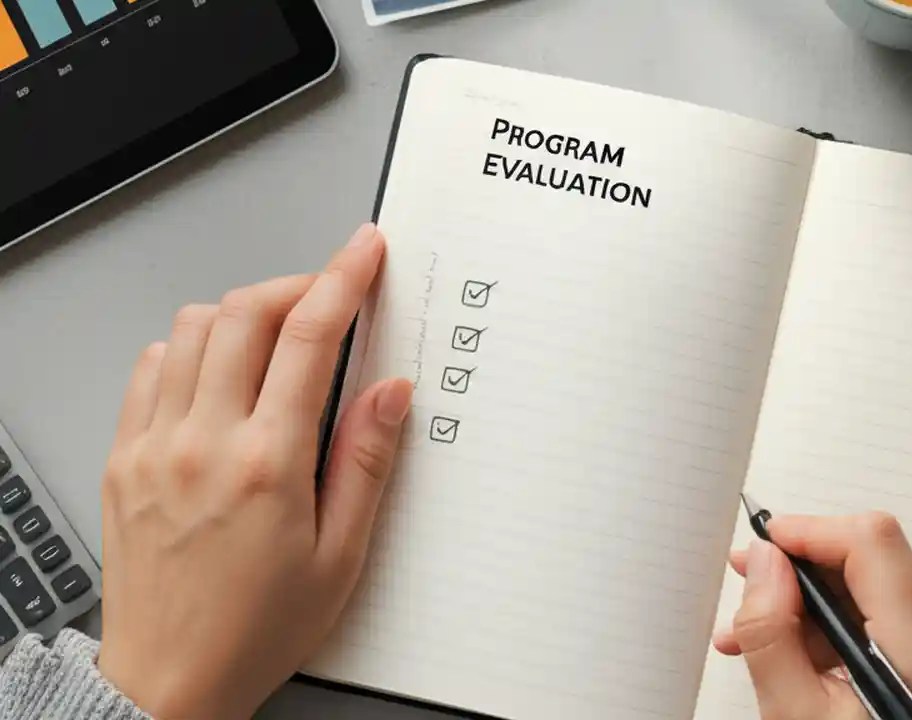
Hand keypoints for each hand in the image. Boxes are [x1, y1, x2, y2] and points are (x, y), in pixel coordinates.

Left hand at [96, 224, 413, 719]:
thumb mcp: (341, 556)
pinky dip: (189, 347)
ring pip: (192, 327)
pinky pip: (150, 367)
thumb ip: (366, 462)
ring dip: (242, 311)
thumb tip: (389, 391)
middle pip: (245, 312)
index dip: (343, 278)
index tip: (362, 251)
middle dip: (295, 283)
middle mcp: (203, 441)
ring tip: (276, 334)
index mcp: (268, 463)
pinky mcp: (124, 457)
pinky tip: (216, 371)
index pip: (309, 337)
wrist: (169, 680)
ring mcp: (154, 445)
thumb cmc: (255, 629)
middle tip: (327, 291)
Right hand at [713, 513, 911, 719]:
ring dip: (821, 599)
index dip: (808, 531)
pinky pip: (899, 604)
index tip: (763, 546)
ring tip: (772, 642)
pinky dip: (850, 618)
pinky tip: (811, 651)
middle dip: (804, 572)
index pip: (871, 540)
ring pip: (883, 576)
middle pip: (874, 555)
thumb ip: (770, 632)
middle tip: (749, 599)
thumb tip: (763, 560)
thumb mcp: (794, 717)